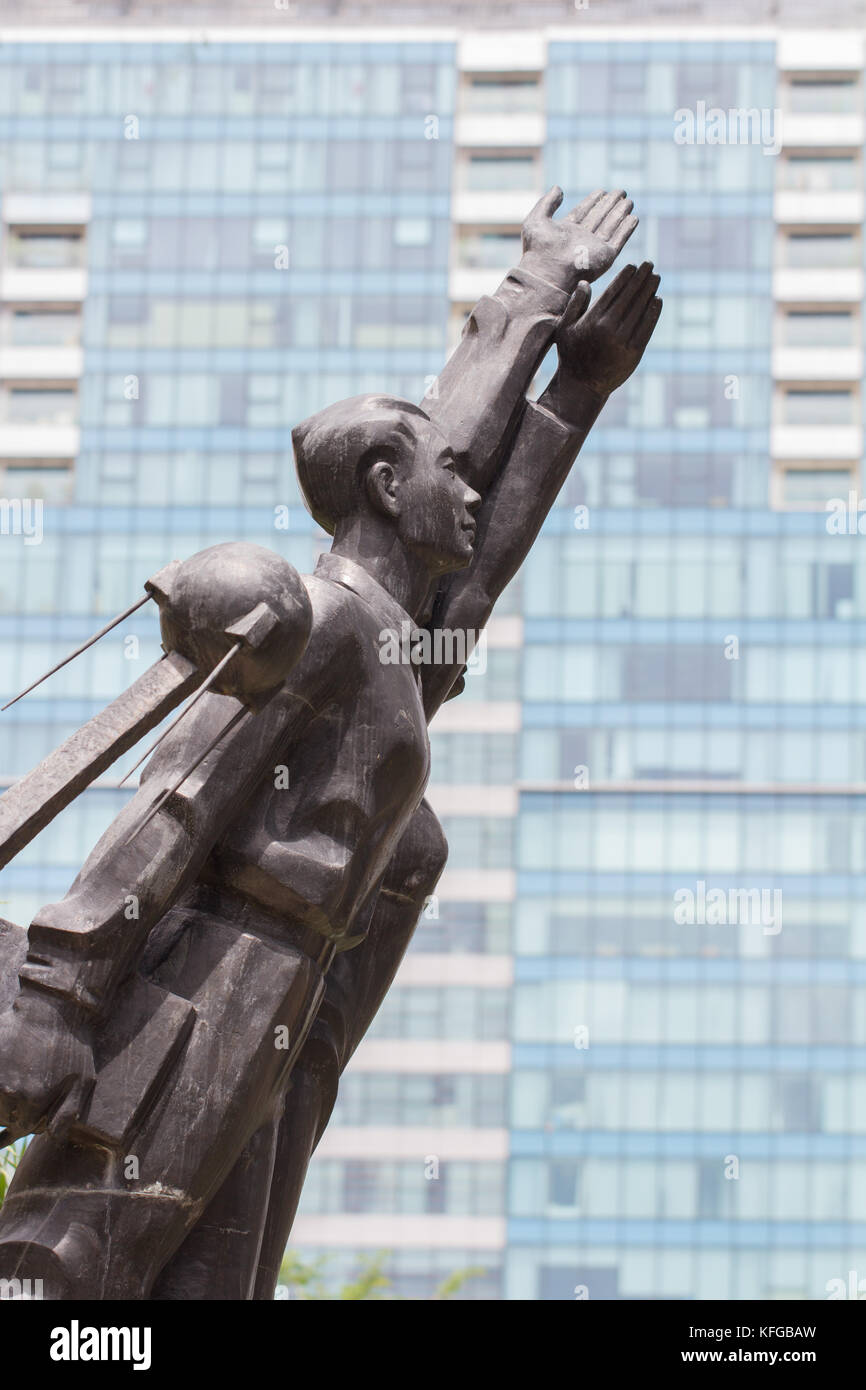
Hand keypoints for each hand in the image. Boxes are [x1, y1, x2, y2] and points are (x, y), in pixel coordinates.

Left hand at [520, 186, 637, 291]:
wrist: (547, 271)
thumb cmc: (538, 248)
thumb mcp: (537, 219)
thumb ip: (547, 202)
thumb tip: (558, 188)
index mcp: (567, 232)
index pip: (584, 212)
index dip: (593, 201)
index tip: (602, 190)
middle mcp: (581, 240)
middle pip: (599, 218)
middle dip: (610, 204)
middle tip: (621, 191)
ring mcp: (594, 249)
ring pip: (611, 227)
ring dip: (620, 214)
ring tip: (629, 201)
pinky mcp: (605, 258)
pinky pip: (618, 241)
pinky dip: (626, 230)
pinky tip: (633, 218)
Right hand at [553, 261, 661, 401]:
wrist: (582, 387)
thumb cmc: (571, 355)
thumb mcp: (564, 329)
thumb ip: (575, 305)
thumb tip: (586, 283)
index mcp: (592, 321)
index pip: (614, 292)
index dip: (625, 277)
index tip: (633, 266)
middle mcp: (609, 329)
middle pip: (630, 297)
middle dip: (641, 278)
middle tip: (649, 265)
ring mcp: (623, 341)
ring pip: (640, 310)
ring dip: (650, 291)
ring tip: (655, 278)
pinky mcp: (634, 353)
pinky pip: (647, 327)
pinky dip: (653, 312)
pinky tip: (657, 300)